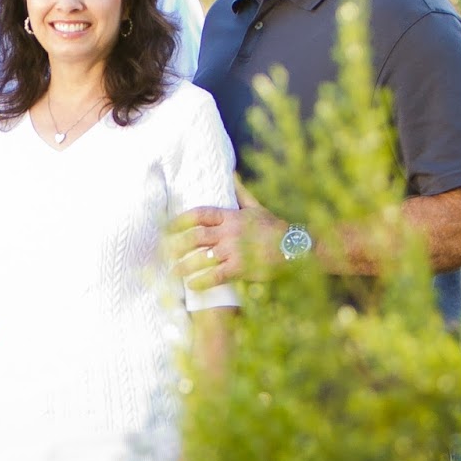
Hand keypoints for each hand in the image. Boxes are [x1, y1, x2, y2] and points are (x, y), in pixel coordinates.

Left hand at [169, 185, 284, 287]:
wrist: (295, 248)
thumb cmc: (274, 228)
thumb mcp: (256, 207)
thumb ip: (240, 192)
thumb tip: (231, 174)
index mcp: (231, 216)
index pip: (200, 215)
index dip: (181, 220)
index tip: (168, 227)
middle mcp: (230, 232)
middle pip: (195, 236)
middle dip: (177, 245)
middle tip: (165, 253)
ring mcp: (235, 250)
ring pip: (202, 257)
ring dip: (185, 266)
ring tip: (174, 272)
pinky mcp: (241, 267)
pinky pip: (216, 275)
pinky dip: (202, 281)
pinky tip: (192, 285)